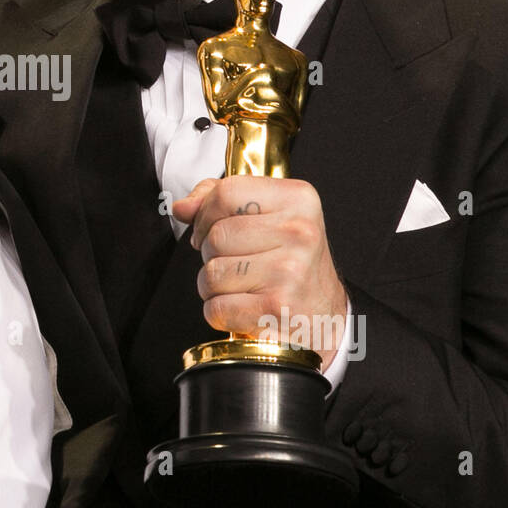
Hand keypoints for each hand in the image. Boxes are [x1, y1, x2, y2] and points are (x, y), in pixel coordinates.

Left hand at [172, 176, 348, 368]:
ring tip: (240, 286)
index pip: (225, 192)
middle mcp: (299, 232)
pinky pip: (217, 307)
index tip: (210, 229)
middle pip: (215, 236)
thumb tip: (182, 207)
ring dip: (213, 286)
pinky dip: (220, 313)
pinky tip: (243, 308)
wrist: (325, 314)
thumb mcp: (270, 216)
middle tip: (233, 263)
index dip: (205, 213)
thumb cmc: (291, 262)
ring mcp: (289, 271)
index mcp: (298, 199)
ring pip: (212, 273)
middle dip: (210, 254)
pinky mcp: (277, 308)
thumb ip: (221, 201)